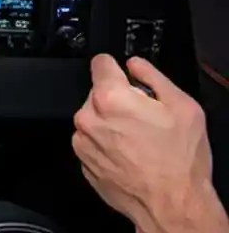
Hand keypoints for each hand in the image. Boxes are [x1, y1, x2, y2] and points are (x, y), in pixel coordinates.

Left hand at [72, 54, 227, 232]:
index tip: (124, 74)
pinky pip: (92, 142)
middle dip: (118, 100)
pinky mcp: (83, 161)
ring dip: (111, 123)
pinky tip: (130, 155)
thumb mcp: (183, 107)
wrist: (171, 205)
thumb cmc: (179, 161)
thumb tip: (136, 65)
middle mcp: (89, 118)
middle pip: (98, 93)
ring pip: (94, 118)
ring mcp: (83, 142)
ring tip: (140, 140)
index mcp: (111, 98)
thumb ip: (153, 77)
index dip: (115, 67)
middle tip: (143, 117)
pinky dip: (107, 144)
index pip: (100, 63)